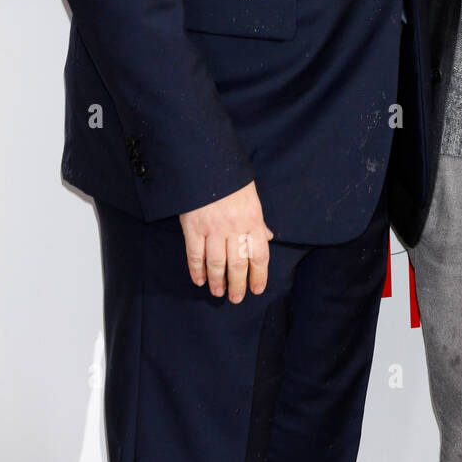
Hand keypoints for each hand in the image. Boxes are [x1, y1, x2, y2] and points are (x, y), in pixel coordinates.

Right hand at [179, 178, 273, 301]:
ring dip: (217, 281)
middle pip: (238, 264)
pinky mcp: (193, 227)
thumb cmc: (232, 180)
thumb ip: (258, 221)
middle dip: (238, 284)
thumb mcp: (252, 197)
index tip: (257, 289)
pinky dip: (197, 270)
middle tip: (236, 298)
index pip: (259, 255)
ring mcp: (213, 228)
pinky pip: (195, 254)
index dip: (259, 275)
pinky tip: (199, 280)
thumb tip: (268, 238)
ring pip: (216, 263)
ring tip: (219, 292)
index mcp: (252, 219)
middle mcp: (234, 227)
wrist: (206, 163)